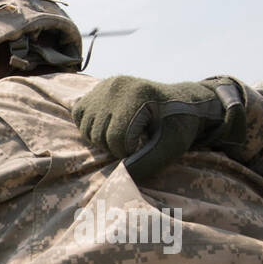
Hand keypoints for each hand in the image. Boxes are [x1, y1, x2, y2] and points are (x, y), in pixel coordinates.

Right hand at [72, 76, 246, 178]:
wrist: (183, 102)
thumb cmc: (179, 127)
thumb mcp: (169, 147)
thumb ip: (146, 164)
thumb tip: (119, 178)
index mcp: (137, 96)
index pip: (115, 137)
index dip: (127, 152)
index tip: (142, 148)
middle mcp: (117, 86)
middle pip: (99, 134)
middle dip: (114, 148)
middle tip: (134, 144)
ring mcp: (106, 85)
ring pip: (87, 127)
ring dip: (102, 140)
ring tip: (123, 136)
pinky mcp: (99, 88)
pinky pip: (79, 114)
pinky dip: (89, 127)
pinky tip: (108, 128)